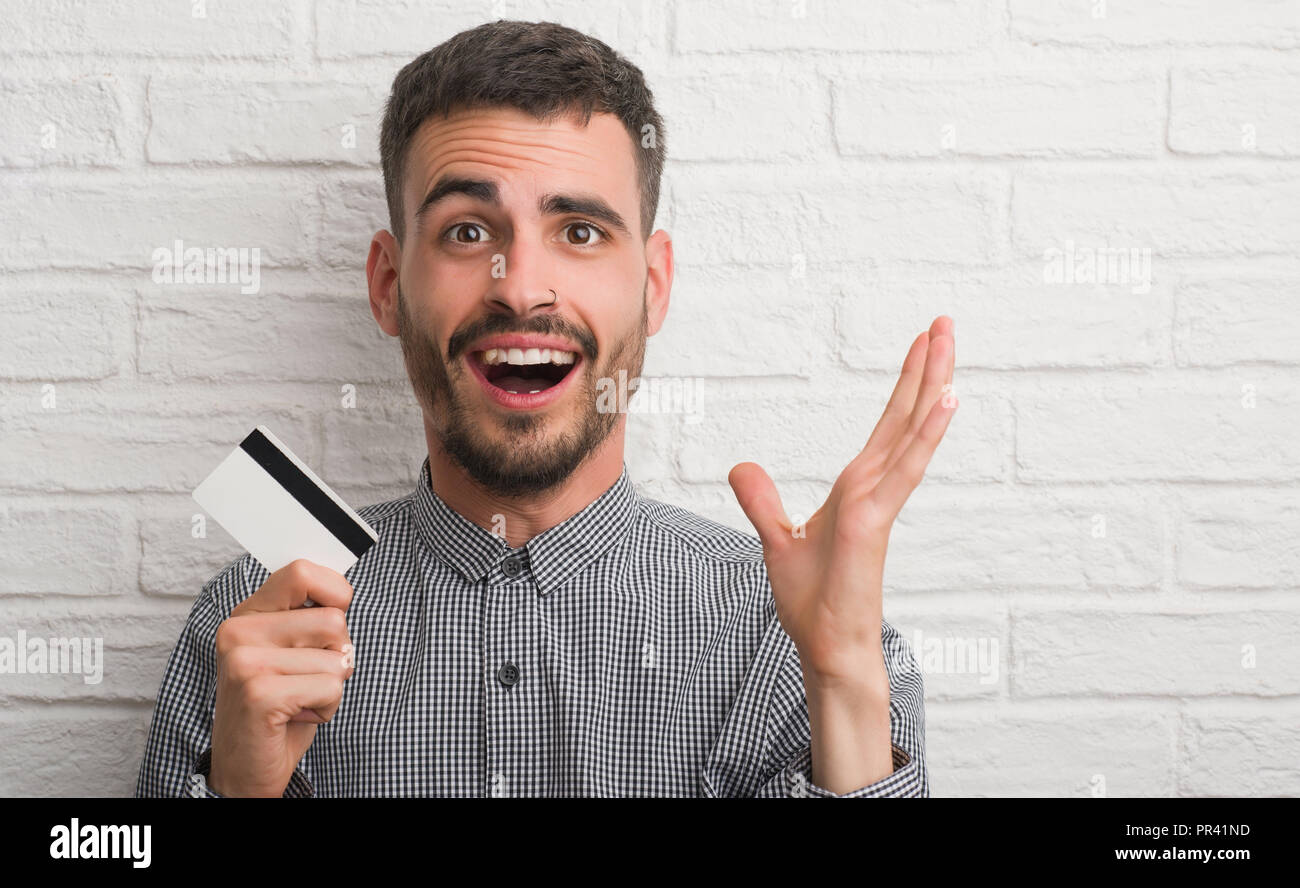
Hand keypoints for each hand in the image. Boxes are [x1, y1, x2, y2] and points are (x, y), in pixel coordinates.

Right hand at [209, 559, 355, 796]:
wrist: (245, 769)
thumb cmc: (280, 707)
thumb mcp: (293, 652)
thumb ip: (309, 617)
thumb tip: (344, 590)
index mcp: (248, 615)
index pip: (302, 572)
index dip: (335, 592)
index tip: (333, 618)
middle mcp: (239, 631)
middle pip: (333, 620)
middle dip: (337, 655)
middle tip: (306, 679)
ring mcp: (245, 661)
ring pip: (337, 656)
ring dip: (332, 686)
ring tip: (299, 699)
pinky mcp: (258, 693)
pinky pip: (331, 686)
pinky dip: (327, 708)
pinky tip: (296, 717)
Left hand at [728, 316, 956, 683]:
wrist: (824, 644)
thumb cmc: (813, 600)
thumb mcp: (777, 539)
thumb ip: (763, 501)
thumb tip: (740, 466)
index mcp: (858, 487)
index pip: (888, 425)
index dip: (905, 384)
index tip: (922, 344)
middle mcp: (875, 487)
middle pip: (905, 416)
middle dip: (926, 368)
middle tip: (945, 321)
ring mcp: (878, 501)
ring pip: (910, 431)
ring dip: (931, 385)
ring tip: (947, 341)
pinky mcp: (874, 520)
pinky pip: (903, 470)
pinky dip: (924, 436)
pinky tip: (945, 401)